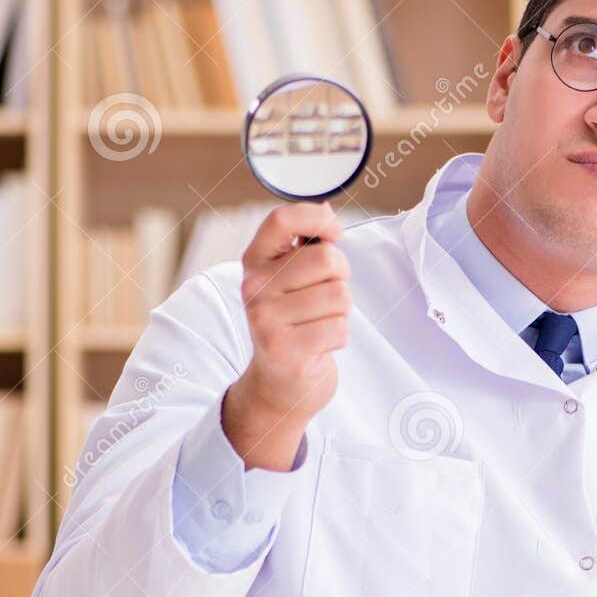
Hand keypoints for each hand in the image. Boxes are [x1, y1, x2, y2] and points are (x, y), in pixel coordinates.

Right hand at [222, 203, 350, 469]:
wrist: (276, 385)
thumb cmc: (292, 324)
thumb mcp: (288, 280)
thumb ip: (303, 247)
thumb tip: (326, 211)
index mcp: (255, 262)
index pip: (282, 219)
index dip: (318, 219)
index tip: (334, 234)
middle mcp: (255, 288)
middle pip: (327, 259)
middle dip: (340, 277)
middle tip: (324, 299)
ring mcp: (266, 319)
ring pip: (339, 295)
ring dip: (341, 312)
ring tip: (318, 323)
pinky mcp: (285, 350)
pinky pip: (339, 327)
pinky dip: (339, 337)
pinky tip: (319, 345)